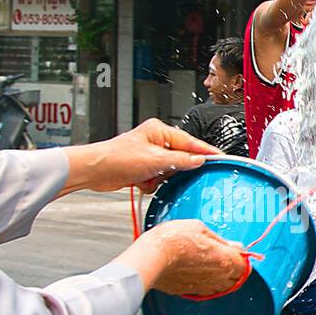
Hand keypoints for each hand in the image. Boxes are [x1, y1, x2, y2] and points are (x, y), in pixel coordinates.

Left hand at [61, 119, 220, 195]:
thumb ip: (180, 160)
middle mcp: (155, 141)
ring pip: (169, 170)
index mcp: (159, 131)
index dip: (206, 151)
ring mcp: (149, 155)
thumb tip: (199, 160)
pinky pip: (158, 179)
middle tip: (171, 174)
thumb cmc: (118, 158)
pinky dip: (152, 183)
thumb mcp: (155, 160)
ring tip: (148, 177)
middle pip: (180, 157)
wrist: (95, 171)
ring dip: (161, 178)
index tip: (220, 157)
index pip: (190, 142)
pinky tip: (141, 182)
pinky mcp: (143, 169)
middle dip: (175, 169)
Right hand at [121, 219, 249, 296]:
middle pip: (235, 279)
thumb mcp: (200, 228)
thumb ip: (220, 240)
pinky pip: (203, 290)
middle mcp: (216, 278)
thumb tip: (233, 246)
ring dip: (219, 277)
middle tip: (222, 255)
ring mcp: (202, 288)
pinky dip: (203, 282)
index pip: (245, 266)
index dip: (241, 257)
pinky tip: (194, 270)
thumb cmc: (173, 240)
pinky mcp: (188, 292)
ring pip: (220, 287)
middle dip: (232, 268)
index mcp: (225, 261)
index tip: (235, 250)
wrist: (150, 257)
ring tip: (207, 262)